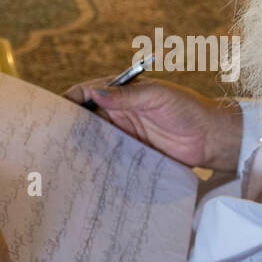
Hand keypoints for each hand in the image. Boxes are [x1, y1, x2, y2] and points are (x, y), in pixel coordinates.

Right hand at [63, 77, 243, 171]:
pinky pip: (109, 156)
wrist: (212, 138)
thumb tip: (95, 93)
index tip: (52, 112)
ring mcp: (125, 133)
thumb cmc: (188, 109)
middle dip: (68, 125)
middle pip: (86, 116)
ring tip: (60, 157)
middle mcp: (120, 111)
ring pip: (95, 137)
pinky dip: (97, 161)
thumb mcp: (158, 97)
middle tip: (49, 139)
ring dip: (80, 145)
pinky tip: (85, 170)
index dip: (69, 99)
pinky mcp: (133, 153)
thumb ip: (127, 96)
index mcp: (123, 92)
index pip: (88, 92)